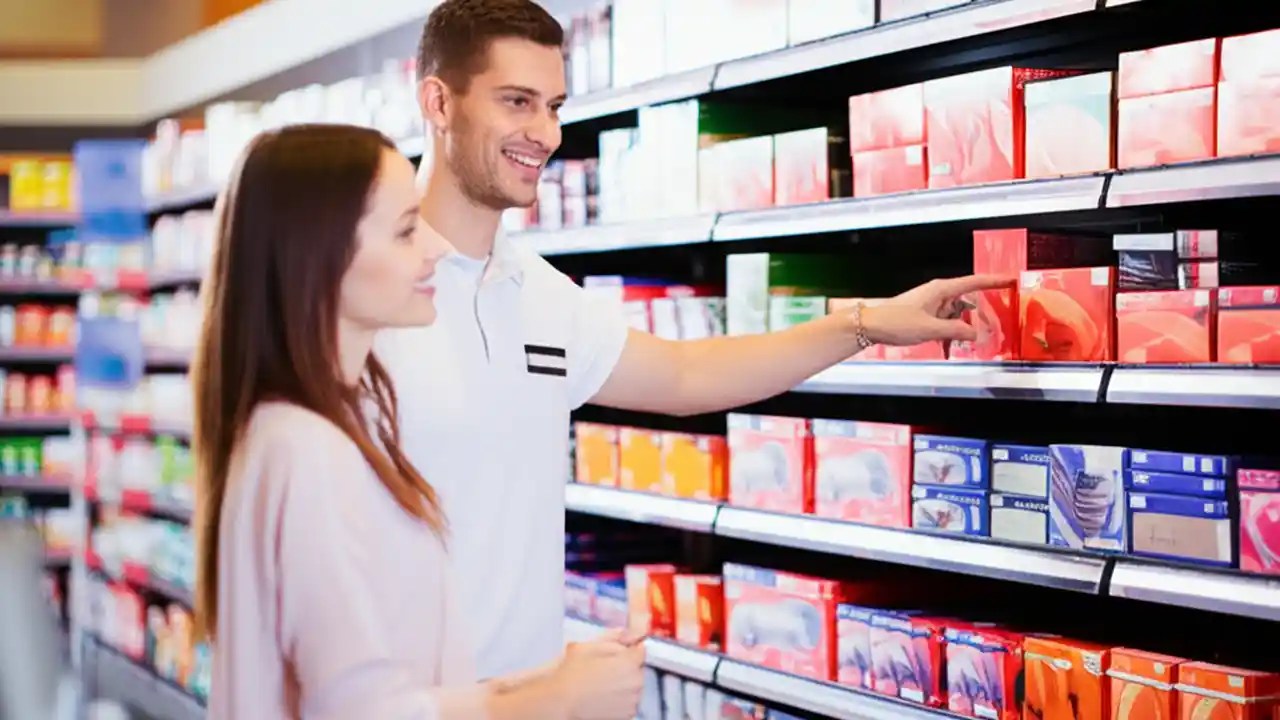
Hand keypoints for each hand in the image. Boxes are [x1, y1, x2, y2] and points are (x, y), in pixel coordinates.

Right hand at [553, 636, 646, 719]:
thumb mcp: (586, 647)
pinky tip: (605, 697)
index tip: (618, 654)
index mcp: (629, 663)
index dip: (630, 651)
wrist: (563, 702)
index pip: (640, 651)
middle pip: (637, 670)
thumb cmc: (572, 673)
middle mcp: (636, 682)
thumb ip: (612, 637)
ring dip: (625, 684)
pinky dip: (622, 699)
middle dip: (626, 668)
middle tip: (605, 670)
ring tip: (603, 685)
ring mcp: (633, 701)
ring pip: (634, 686)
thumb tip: (632, 635)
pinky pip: (629, 702)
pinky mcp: (628, 715)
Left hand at [860, 274, 1015, 346]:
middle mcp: (938, 294)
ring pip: (957, 314)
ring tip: (971, 341)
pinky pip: (946, 322)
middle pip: (968, 300)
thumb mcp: (930, 329)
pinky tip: (951, 345)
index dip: (994, 281)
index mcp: (941, 289)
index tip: (1011, 279)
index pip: (974, 281)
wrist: (870, 325)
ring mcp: (932, 304)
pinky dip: (951, 332)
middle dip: (981, 313)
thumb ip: (956, 331)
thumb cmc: (897, 322)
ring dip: (963, 326)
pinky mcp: (926, 315)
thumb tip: (978, 333)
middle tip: (995, 325)